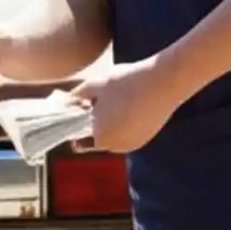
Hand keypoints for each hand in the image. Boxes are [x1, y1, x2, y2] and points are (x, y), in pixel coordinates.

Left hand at [70, 57, 186, 154]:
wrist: (164, 82)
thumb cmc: (127, 82)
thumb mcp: (96, 85)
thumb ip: (77, 96)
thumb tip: (66, 100)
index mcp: (100, 136)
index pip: (79, 138)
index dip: (76, 124)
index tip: (79, 109)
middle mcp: (116, 147)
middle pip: (95, 138)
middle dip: (92, 123)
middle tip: (95, 101)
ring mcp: (132, 144)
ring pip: (112, 137)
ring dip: (108, 124)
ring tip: (113, 101)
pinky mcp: (145, 138)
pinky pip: (126, 135)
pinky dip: (123, 125)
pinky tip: (127, 105)